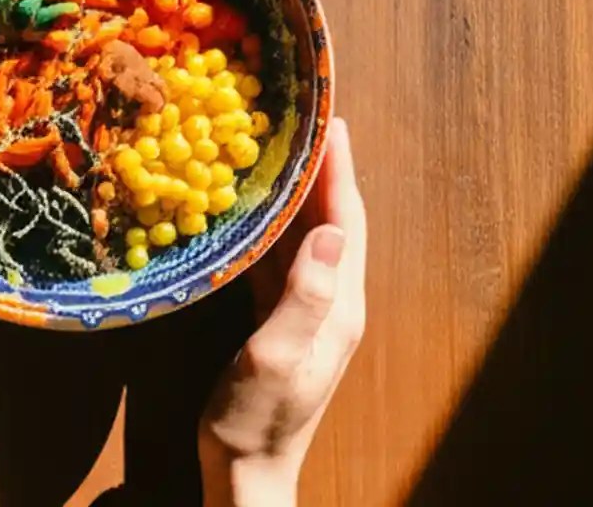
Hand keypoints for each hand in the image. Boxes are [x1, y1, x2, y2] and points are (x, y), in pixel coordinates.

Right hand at [198, 118, 366, 506]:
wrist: (248, 473)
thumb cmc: (256, 420)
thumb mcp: (277, 358)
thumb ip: (304, 297)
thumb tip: (326, 232)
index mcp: (338, 306)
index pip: (344, 222)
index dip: (338, 170)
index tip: (330, 121)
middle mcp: (332, 302)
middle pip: (332, 222)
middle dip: (323, 171)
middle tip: (306, 122)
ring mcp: (309, 313)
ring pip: (308, 238)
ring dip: (299, 194)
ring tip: (282, 151)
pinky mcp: (281, 322)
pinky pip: (283, 261)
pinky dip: (275, 228)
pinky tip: (257, 210)